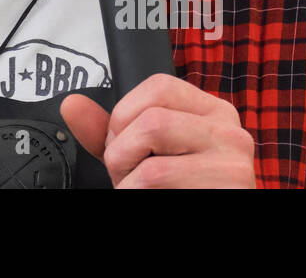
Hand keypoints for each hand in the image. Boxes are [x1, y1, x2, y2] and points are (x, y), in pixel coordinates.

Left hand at [58, 73, 256, 187]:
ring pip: (153, 167)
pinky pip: (160, 189)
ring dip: (130, 185)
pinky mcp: (229, 192)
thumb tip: (72, 104)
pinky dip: (139, 198)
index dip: (124, 114)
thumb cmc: (176, 187)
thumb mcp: (141, 154)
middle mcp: (229, 134)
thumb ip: (108, 131)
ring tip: (139, 190)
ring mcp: (233, 167)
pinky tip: (157, 199)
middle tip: (128, 176)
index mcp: (212, 113)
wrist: (207, 219)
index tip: (122, 142)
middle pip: (152, 122)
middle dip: (121, 155)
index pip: (159, 86)